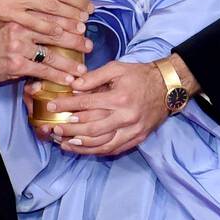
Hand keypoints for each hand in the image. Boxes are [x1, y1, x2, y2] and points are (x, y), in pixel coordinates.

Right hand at [0, 21, 89, 85]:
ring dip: (69, 63)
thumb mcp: (4, 22)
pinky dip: (56, 76)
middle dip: (75, 41)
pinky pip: (42, 71)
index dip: (69, 22)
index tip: (83, 25)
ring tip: (82, 69)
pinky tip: (67, 79)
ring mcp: (19, 48)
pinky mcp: (17, 65)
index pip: (50, 17)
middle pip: (56, 34)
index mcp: (20, 16)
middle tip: (88, 46)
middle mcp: (21, 29)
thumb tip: (47, 20)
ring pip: (52, 54)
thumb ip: (24, 20)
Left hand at [26, 59, 169, 155]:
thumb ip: (94, 77)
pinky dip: (95, 151)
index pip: (86, 104)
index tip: (51, 105)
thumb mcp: (117, 68)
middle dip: (69, 129)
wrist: (168, 87)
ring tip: (63, 142)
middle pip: (91, 128)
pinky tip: (82, 149)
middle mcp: (126, 117)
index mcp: (119, 98)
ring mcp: (132, 131)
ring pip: (101, 143)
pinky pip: (113, 149)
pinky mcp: (137, 138)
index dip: (66, 105)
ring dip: (79, 145)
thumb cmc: (140, 76)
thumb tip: (73, 85)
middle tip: (53, 127)